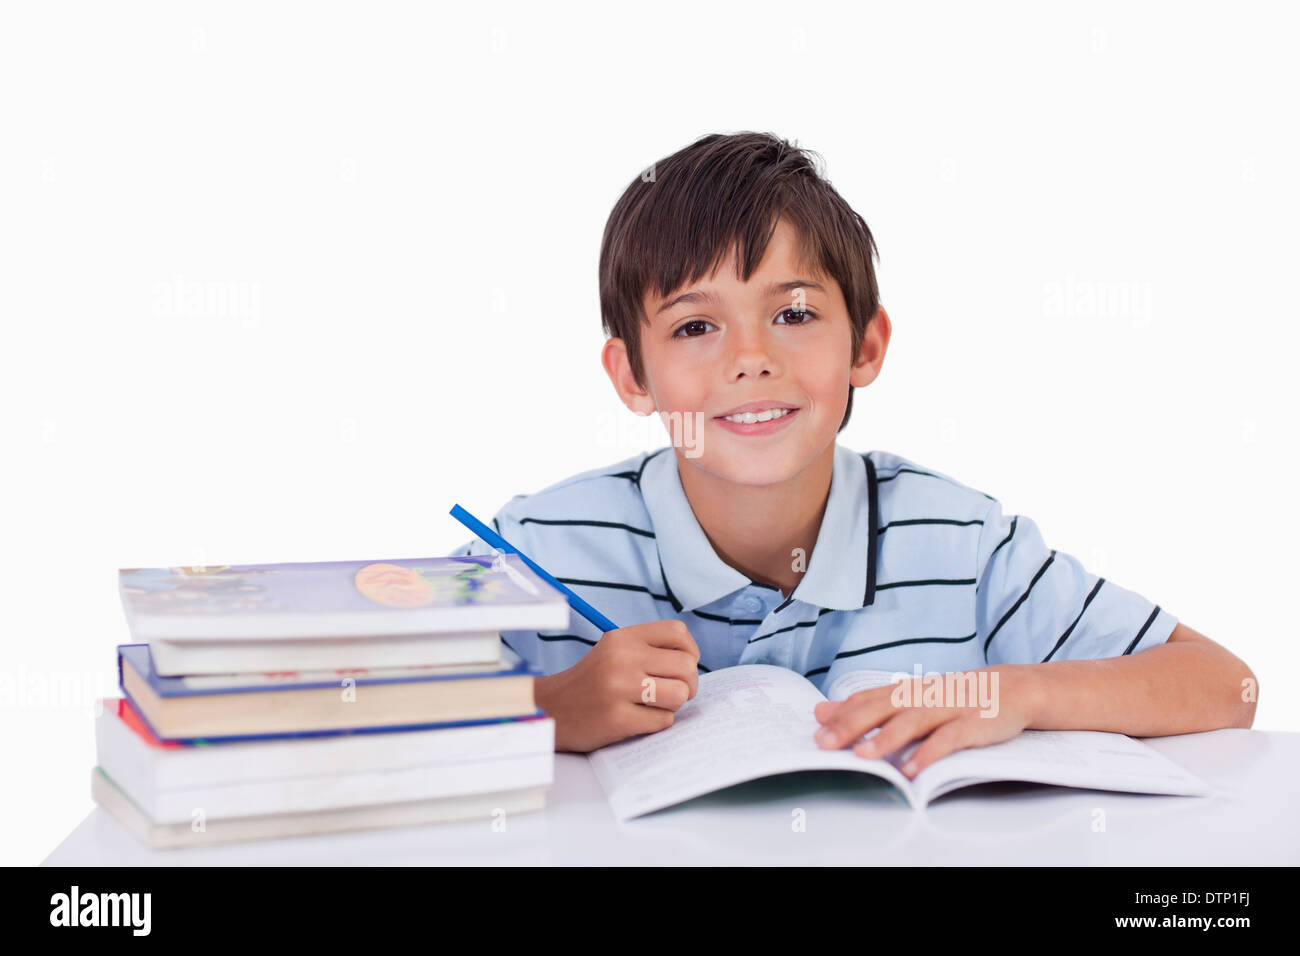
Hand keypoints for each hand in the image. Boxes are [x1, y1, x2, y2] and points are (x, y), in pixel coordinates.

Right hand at [533, 619, 699, 752]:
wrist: (551, 710)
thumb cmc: (591, 682)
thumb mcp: (614, 652)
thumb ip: (648, 650)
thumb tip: (692, 663)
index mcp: (622, 637)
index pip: (677, 633)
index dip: (690, 651)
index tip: (683, 666)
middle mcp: (621, 658)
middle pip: (686, 666)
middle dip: (688, 684)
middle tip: (673, 693)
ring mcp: (618, 688)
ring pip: (680, 694)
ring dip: (673, 705)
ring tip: (654, 706)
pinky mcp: (617, 718)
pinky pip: (663, 721)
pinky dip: (657, 723)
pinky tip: (637, 719)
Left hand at [812, 666, 1040, 778]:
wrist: (1012, 688)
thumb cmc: (953, 698)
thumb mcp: (910, 699)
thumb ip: (869, 705)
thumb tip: (822, 711)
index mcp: (907, 691)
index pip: (868, 699)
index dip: (842, 714)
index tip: (815, 729)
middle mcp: (924, 696)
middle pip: (883, 708)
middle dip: (852, 726)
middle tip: (825, 742)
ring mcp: (950, 708)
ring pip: (913, 721)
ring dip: (886, 738)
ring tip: (863, 755)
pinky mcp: (974, 724)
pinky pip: (949, 739)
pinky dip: (930, 753)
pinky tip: (912, 768)